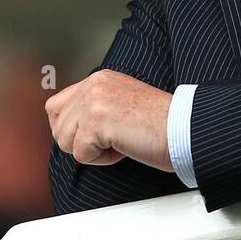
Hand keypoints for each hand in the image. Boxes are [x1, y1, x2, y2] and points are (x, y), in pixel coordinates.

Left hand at [45, 69, 173, 170]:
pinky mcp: (96, 122)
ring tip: (120, 142)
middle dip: (80, 142)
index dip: (71, 128)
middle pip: (57, 125)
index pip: (56, 105)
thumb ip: (95, 106)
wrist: (184, 128)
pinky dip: (102, 160)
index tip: (94, 136)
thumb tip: (71, 127)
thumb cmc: (162, 123)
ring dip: (92, 151)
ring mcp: (93, 102)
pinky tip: (123, 148)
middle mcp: (94, 85)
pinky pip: (81, 154)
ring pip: (65, 141)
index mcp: (100, 79)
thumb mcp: (123, 103)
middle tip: (111, 141)